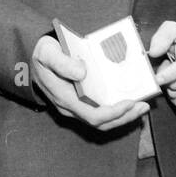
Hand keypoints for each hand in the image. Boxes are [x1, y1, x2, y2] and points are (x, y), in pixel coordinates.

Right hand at [31, 34, 149, 130]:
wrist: (31, 56)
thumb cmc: (41, 53)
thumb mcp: (48, 53)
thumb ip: (63, 62)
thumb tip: (82, 73)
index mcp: (65, 99)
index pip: (93, 116)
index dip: (114, 113)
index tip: (130, 102)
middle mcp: (71, 108)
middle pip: (101, 123)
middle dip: (125, 117)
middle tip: (144, 106)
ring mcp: (74, 107)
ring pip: (102, 121)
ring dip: (123, 116)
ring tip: (140, 106)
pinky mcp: (79, 102)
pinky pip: (99, 113)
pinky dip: (116, 111)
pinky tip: (127, 102)